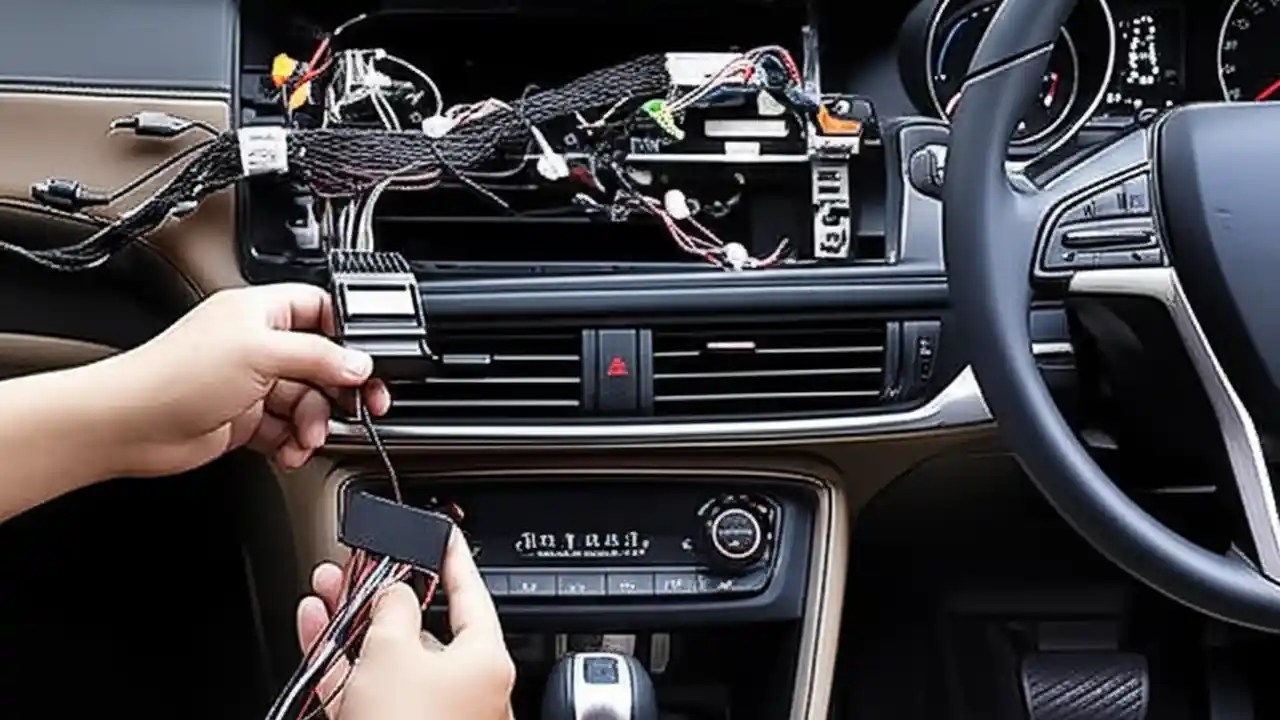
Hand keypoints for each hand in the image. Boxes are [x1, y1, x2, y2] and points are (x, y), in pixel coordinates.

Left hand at [95, 283, 389, 474]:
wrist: (131, 425)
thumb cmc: (176, 375)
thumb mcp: (261, 353)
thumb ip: (318, 357)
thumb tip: (359, 363)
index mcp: (260, 312)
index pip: (321, 310)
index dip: (348, 335)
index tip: (368, 361)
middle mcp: (257, 345)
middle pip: (322, 363)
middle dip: (341, 389)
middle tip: (365, 406)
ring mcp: (251, 384)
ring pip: (307, 402)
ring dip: (316, 422)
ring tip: (309, 436)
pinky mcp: (244, 420)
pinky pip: (287, 430)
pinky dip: (295, 443)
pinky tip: (291, 450)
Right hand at [296, 533, 515, 719]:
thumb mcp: (393, 648)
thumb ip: (392, 606)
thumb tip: (394, 590)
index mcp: (485, 659)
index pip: (473, 593)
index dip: (455, 559)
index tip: (445, 534)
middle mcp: (466, 689)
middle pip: (423, 627)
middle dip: (383, 594)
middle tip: (359, 566)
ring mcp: (430, 716)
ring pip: (390, 659)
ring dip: (355, 624)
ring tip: (327, 590)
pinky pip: (369, 690)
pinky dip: (343, 662)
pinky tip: (317, 629)